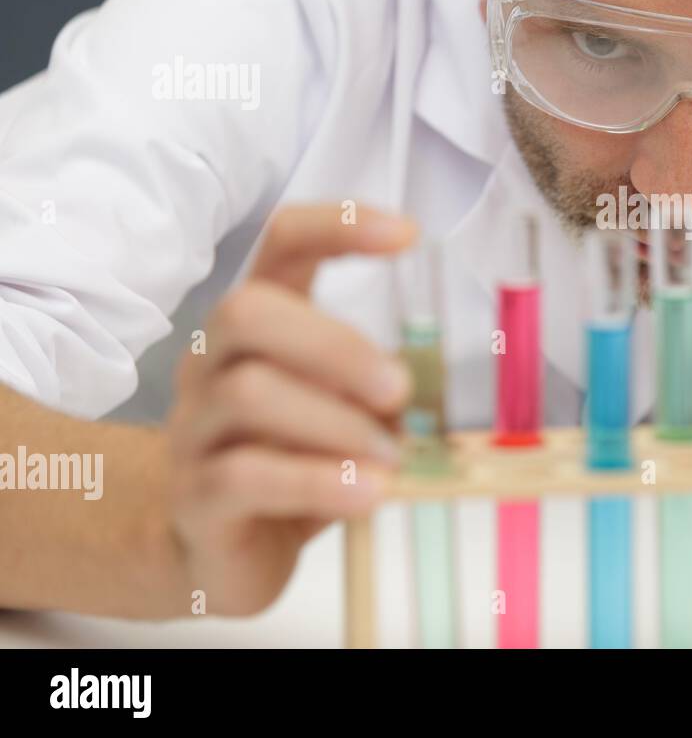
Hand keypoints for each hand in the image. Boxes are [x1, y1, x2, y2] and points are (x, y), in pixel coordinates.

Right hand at [165, 204, 415, 614]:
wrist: (221, 550)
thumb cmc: (296, 461)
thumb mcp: (346, 413)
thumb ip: (377, 390)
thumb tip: (414, 397)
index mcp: (257, 325)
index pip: (280, 244)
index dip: (336, 226)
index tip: (408, 233)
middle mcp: (211, 362)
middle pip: (245, 311)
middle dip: (333, 343)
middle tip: (399, 388)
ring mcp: (192, 426)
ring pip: (247, 394)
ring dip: (336, 422)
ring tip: (392, 457)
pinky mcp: (194, 495)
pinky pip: (245, 475)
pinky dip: (317, 481)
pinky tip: (368, 493)